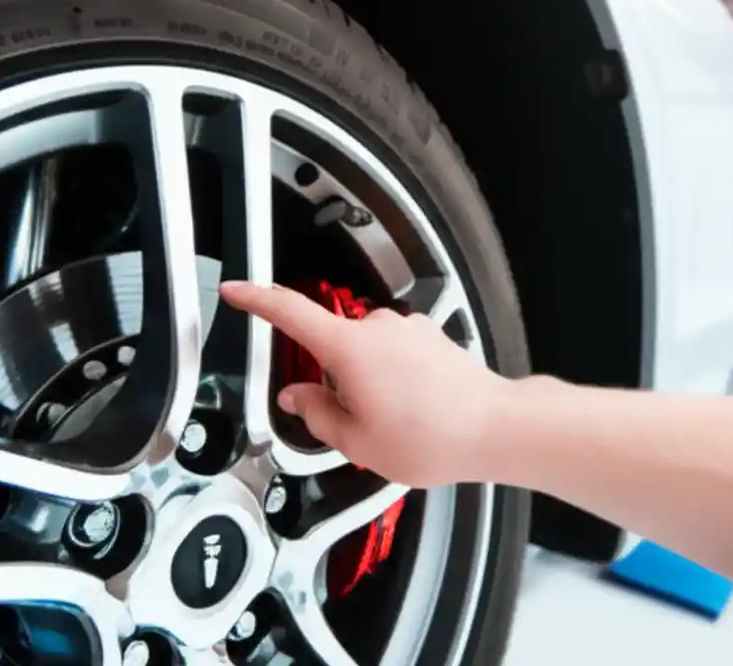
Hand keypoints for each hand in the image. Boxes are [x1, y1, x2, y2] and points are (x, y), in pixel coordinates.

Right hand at [219, 281, 511, 486]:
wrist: (495, 429)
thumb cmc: (433, 438)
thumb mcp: (356, 442)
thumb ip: (316, 414)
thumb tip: (297, 398)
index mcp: (350, 349)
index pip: (289, 312)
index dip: (256, 299)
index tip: (236, 290)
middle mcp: (378, 328)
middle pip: (332, 347)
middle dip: (335, 382)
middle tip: (359, 424)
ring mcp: (407, 329)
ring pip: (365, 354)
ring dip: (369, 383)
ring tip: (397, 423)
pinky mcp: (429, 337)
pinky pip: (395, 354)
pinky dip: (395, 380)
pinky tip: (416, 411)